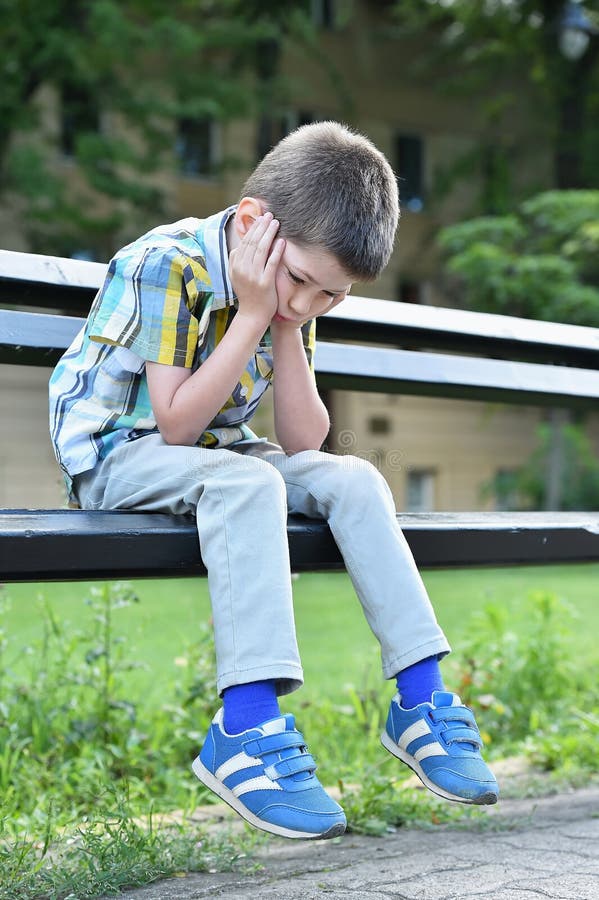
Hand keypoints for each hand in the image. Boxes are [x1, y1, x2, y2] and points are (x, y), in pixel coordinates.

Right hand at [229, 213, 284, 329]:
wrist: (252, 315)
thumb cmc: (248, 294)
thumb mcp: (236, 276)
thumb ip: (235, 261)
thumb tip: (239, 245)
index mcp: (235, 265)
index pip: (245, 242)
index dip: (253, 228)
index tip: (261, 218)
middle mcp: (242, 269)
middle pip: (253, 242)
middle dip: (262, 226)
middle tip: (270, 215)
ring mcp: (253, 276)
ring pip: (261, 249)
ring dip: (269, 234)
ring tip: (276, 223)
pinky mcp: (264, 283)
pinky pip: (271, 263)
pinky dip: (276, 251)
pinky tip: (282, 242)